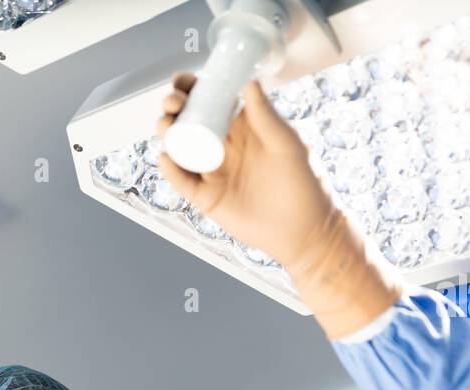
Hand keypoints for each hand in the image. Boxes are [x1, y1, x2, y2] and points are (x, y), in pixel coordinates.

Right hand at [156, 73, 336, 268]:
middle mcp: (221, 146)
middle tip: (172, 102)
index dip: (192, 88)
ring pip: (180, 148)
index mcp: (240, 127)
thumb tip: (249, 82)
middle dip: (173, 108)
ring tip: (166, 126)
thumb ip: (265, 116)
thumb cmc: (302, 182)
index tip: (183, 80)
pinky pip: (182, 181)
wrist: (302, 229)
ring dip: (167, 133)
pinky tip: (168, 157)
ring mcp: (211, 172)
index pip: (210, 100)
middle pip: (188, 121)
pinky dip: (171, 169)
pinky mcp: (205, 197)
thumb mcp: (286, 143)